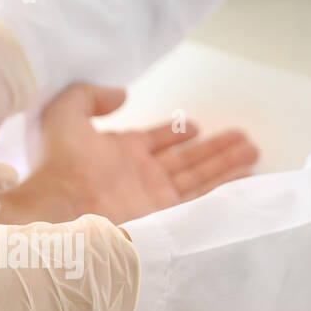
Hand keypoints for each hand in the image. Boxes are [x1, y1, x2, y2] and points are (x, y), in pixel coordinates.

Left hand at [0, 83, 258, 225]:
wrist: (58, 207)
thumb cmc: (57, 162)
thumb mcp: (65, 113)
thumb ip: (91, 97)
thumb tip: (122, 94)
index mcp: (121, 152)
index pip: (157, 141)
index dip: (176, 133)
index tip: (196, 126)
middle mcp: (141, 176)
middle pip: (186, 159)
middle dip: (215, 150)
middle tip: (243, 140)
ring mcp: (154, 198)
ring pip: (199, 177)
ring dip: (226, 165)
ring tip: (253, 152)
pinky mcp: (165, 216)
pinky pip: (202, 201)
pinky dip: (224, 191)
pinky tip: (244, 180)